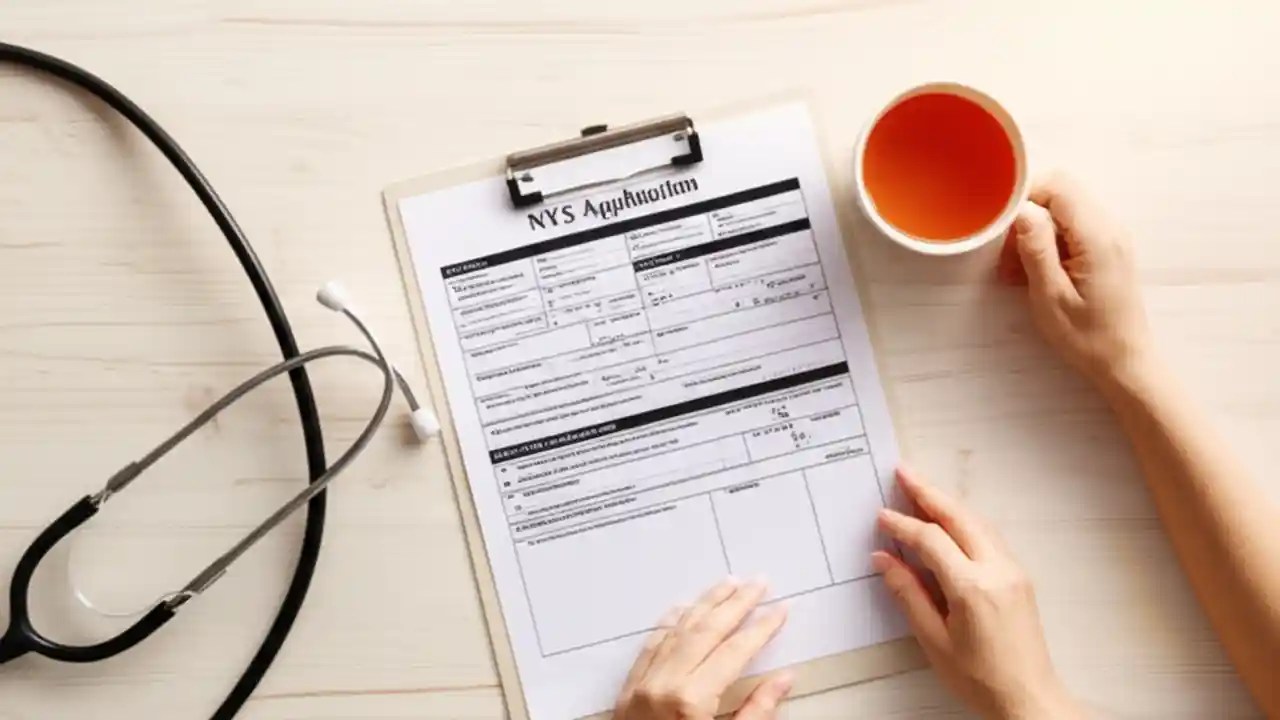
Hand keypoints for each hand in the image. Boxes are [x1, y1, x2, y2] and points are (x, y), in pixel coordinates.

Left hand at [613, 578, 791, 719]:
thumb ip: (757, 712)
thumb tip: (784, 678)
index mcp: (693, 699)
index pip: (736, 651)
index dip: (761, 628)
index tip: (781, 610)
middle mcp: (665, 683)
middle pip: (707, 630)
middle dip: (736, 603)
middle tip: (759, 582)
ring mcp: (643, 684)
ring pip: (678, 629)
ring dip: (704, 604)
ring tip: (727, 584)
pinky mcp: (628, 690)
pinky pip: (650, 645)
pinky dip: (668, 623)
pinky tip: (681, 609)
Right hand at [873, 468, 1084, 719]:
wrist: (1028, 698)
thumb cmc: (980, 679)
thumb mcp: (934, 640)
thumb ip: (908, 594)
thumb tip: (885, 560)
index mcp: (973, 588)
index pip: (931, 540)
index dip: (903, 525)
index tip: (881, 517)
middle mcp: (997, 571)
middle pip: (959, 517)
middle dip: (928, 492)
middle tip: (903, 473)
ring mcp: (1013, 571)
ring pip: (977, 522)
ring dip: (948, 502)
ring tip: (922, 489)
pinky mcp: (1019, 577)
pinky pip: (989, 536)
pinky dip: (965, 521)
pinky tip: (950, 520)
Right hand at [998, 172, 1152, 390]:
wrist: (1124, 361)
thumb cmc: (1087, 336)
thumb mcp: (1051, 295)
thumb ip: (1036, 248)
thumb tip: (1020, 210)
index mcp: (1097, 237)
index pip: (1058, 186)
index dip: (1024, 195)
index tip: (1000, 223)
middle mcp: (1110, 228)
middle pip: (1061, 193)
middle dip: (1026, 215)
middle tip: (1006, 254)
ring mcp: (1111, 237)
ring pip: (1063, 210)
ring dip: (1034, 232)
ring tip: (1016, 270)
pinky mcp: (1107, 248)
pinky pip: (1072, 228)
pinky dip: (1048, 242)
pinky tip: (1034, 272)